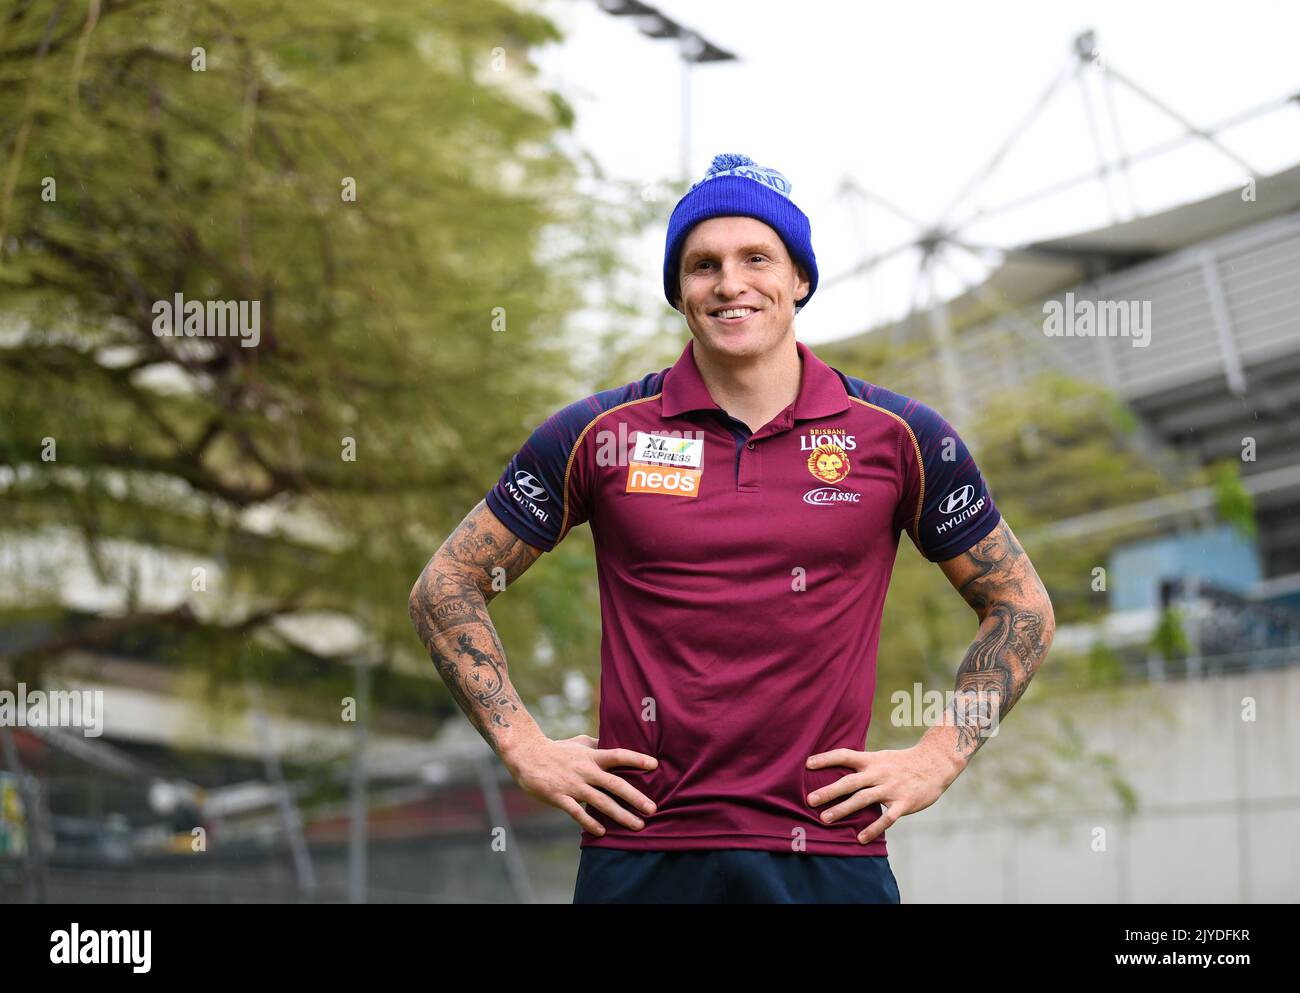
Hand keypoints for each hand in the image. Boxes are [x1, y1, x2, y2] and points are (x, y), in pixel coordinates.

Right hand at [504, 733, 657, 836]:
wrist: (527, 755)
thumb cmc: (556, 749)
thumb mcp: (579, 742)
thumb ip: (598, 746)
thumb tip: (614, 744)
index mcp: (592, 756)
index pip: (618, 755)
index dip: (636, 759)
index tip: (654, 765)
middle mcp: (586, 770)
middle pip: (615, 783)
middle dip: (635, 797)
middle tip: (653, 808)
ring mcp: (573, 785)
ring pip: (600, 801)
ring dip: (620, 814)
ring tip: (637, 825)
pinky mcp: (559, 797)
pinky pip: (577, 812)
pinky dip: (590, 822)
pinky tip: (602, 832)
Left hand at [806, 741, 958, 844]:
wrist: (935, 764)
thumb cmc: (903, 762)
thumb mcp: (881, 757)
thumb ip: (862, 765)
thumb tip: (837, 771)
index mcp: (871, 760)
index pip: (844, 755)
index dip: (825, 759)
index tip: (807, 764)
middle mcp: (878, 773)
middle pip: (849, 782)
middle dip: (828, 791)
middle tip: (809, 800)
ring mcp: (891, 788)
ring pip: (863, 799)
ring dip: (843, 810)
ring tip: (824, 819)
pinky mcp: (903, 803)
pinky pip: (886, 818)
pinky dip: (873, 828)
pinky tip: (860, 838)